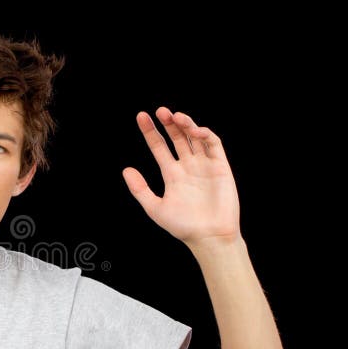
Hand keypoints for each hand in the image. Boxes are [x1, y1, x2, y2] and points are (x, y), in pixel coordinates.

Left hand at [123, 107, 239, 247]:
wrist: (209, 237)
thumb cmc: (183, 226)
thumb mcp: (155, 208)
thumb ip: (140, 189)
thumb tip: (126, 169)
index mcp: (172, 174)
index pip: (159, 147)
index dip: (150, 132)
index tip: (141, 116)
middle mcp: (188, 167)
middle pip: (177, 138)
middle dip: (169, 123)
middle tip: (160, 111)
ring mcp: (205, 166)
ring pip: (195, 138)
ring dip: (186, 125)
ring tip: (175, 117)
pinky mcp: (221, 167)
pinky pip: (214, 145)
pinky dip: (205, 134)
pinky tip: (194, 131)